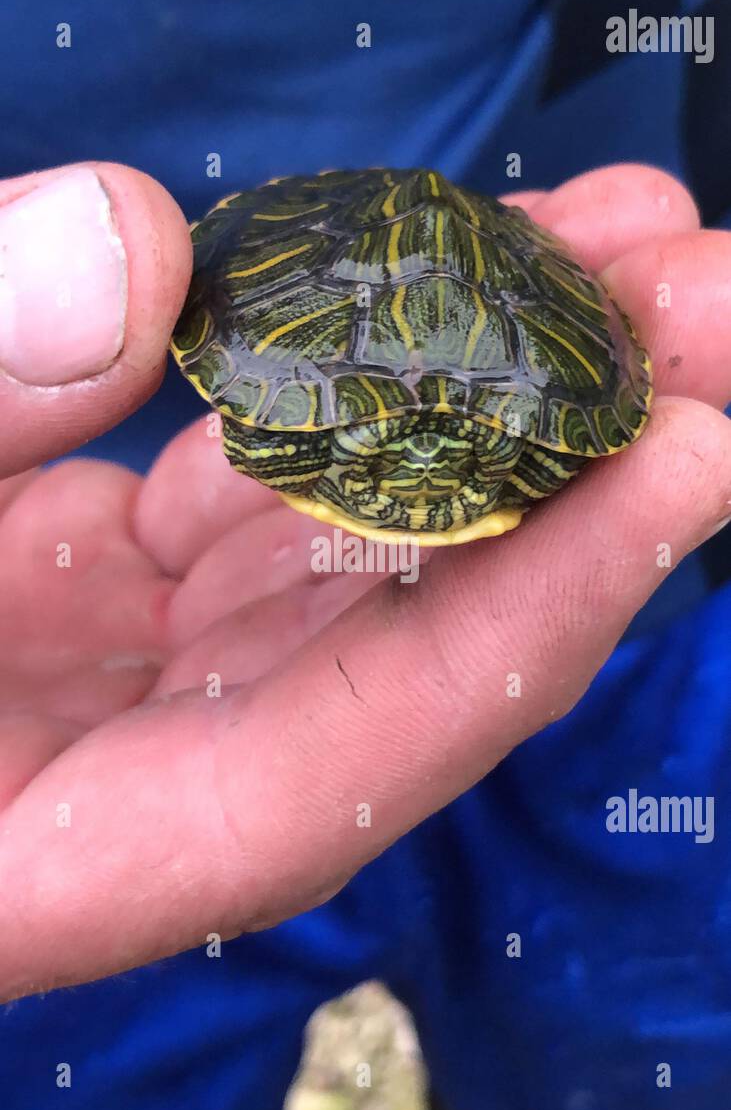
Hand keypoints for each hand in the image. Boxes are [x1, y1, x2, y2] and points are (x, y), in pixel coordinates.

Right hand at [1, 162, 728, 1001]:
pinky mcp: (109, 600)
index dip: (533, 616)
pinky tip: (429, 305)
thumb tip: (127, 245)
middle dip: (577, 472)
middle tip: (705, 302)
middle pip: (412, 648)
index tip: (691, 459)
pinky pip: (259, 511)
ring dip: (485, 405)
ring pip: (357, 556)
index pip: (345, 763)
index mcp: (53, 864)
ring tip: (612, 252)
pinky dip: (344, 404)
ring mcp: (134, 683)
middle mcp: (135, 781)